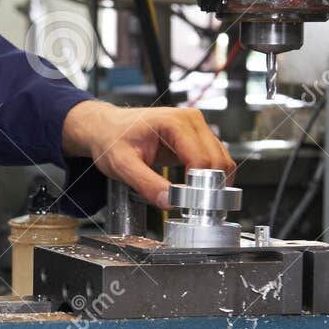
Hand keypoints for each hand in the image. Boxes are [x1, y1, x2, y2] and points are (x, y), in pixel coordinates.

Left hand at [61, 98, 235, 208]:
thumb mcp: (123, 165)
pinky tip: (196, 192)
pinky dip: (211, 178)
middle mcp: (191, 121)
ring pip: (221, 161)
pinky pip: (214, 160)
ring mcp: (197, 128)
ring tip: (194, 201)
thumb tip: (169, 201)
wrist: (106, 128)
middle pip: (217, 160)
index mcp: (174, 122)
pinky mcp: (197, 139)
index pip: (202, 159)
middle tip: (194, 208)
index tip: (188, 204)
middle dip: (210, 187)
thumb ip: (146, 183)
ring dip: (214, 184)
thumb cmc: (112, 139)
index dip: (199, 186)